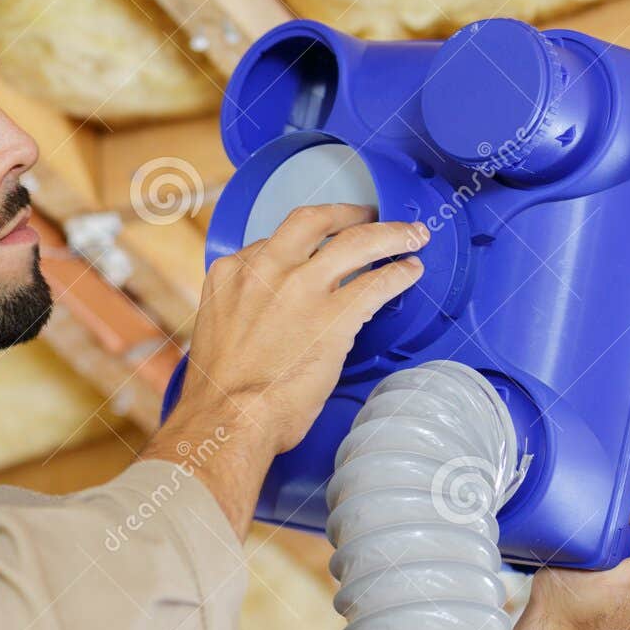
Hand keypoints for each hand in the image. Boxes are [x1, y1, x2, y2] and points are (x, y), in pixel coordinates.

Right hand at [142, 204, 427, 535]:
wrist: (227, 417)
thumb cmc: (218, 393)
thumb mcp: (219, 333)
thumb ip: (247, 313)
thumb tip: (272, 325)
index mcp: (230, 274)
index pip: (271, 243)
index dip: (299, 245)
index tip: (313, 250)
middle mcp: (265, 269)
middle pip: (313, 220)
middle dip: (346, 212)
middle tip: (366, 214)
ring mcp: (301, 288)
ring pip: (356, 241)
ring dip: (389, 234)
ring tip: (410, 234)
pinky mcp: (333, 315)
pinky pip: (377, 283)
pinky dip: (398, 274)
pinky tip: (410, 272)